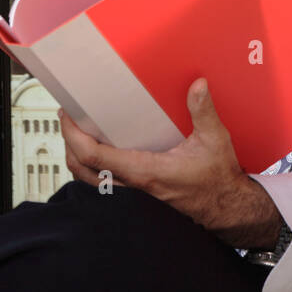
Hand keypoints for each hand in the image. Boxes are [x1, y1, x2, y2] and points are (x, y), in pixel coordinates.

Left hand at [59, 78, 283, 248]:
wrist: (225, 206)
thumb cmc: (218, 179)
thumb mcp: (215, 140)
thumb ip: (203, 111)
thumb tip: (197, 85)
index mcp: (146, 171)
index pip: (96, 158)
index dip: (74, 137)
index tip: (67, 117)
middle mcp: (135, 183)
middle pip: (82, 170)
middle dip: (68, 143)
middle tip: (66, 118)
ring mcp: (135, 190)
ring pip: (90, 179)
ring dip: (77, 157)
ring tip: (77, 131)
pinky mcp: (139, 189)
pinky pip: (104, 180)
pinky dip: (92, 165)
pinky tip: (100, 146)